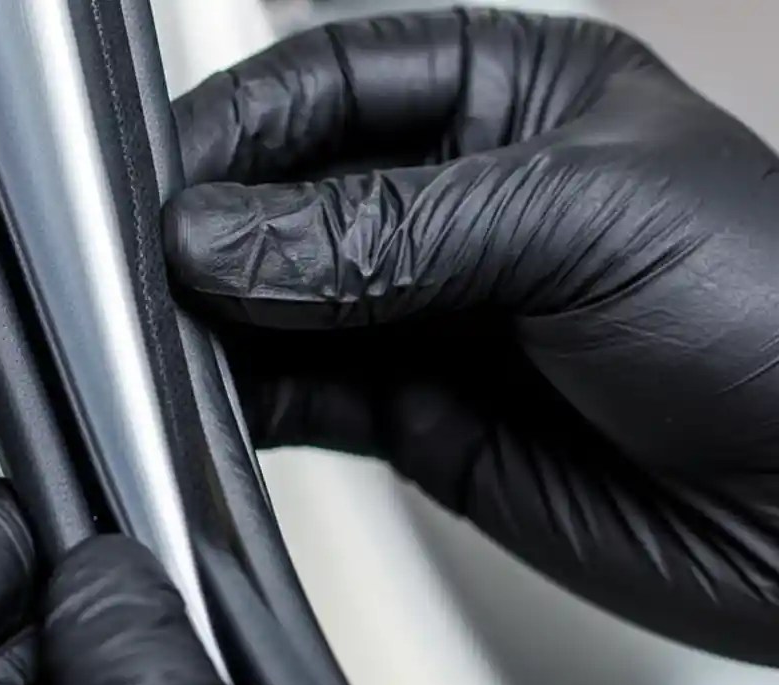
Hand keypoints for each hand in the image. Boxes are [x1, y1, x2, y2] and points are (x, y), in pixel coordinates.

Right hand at [166, 8, 778, 662]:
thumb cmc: (778, 318)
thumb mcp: (577, 223)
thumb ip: (385, 232)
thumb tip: (221, 235)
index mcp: (509, 99)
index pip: (333, 79)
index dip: (242, 120)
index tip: (171, 175)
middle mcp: (456, 202)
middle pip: (290, 193)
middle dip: (220, 229)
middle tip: (160, 267)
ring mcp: (429, 311)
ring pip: (281, 301)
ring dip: (221, 319)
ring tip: (173, 336)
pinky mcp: (416, 413)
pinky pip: (303, 393)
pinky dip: (250, 397)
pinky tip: (219, 396)